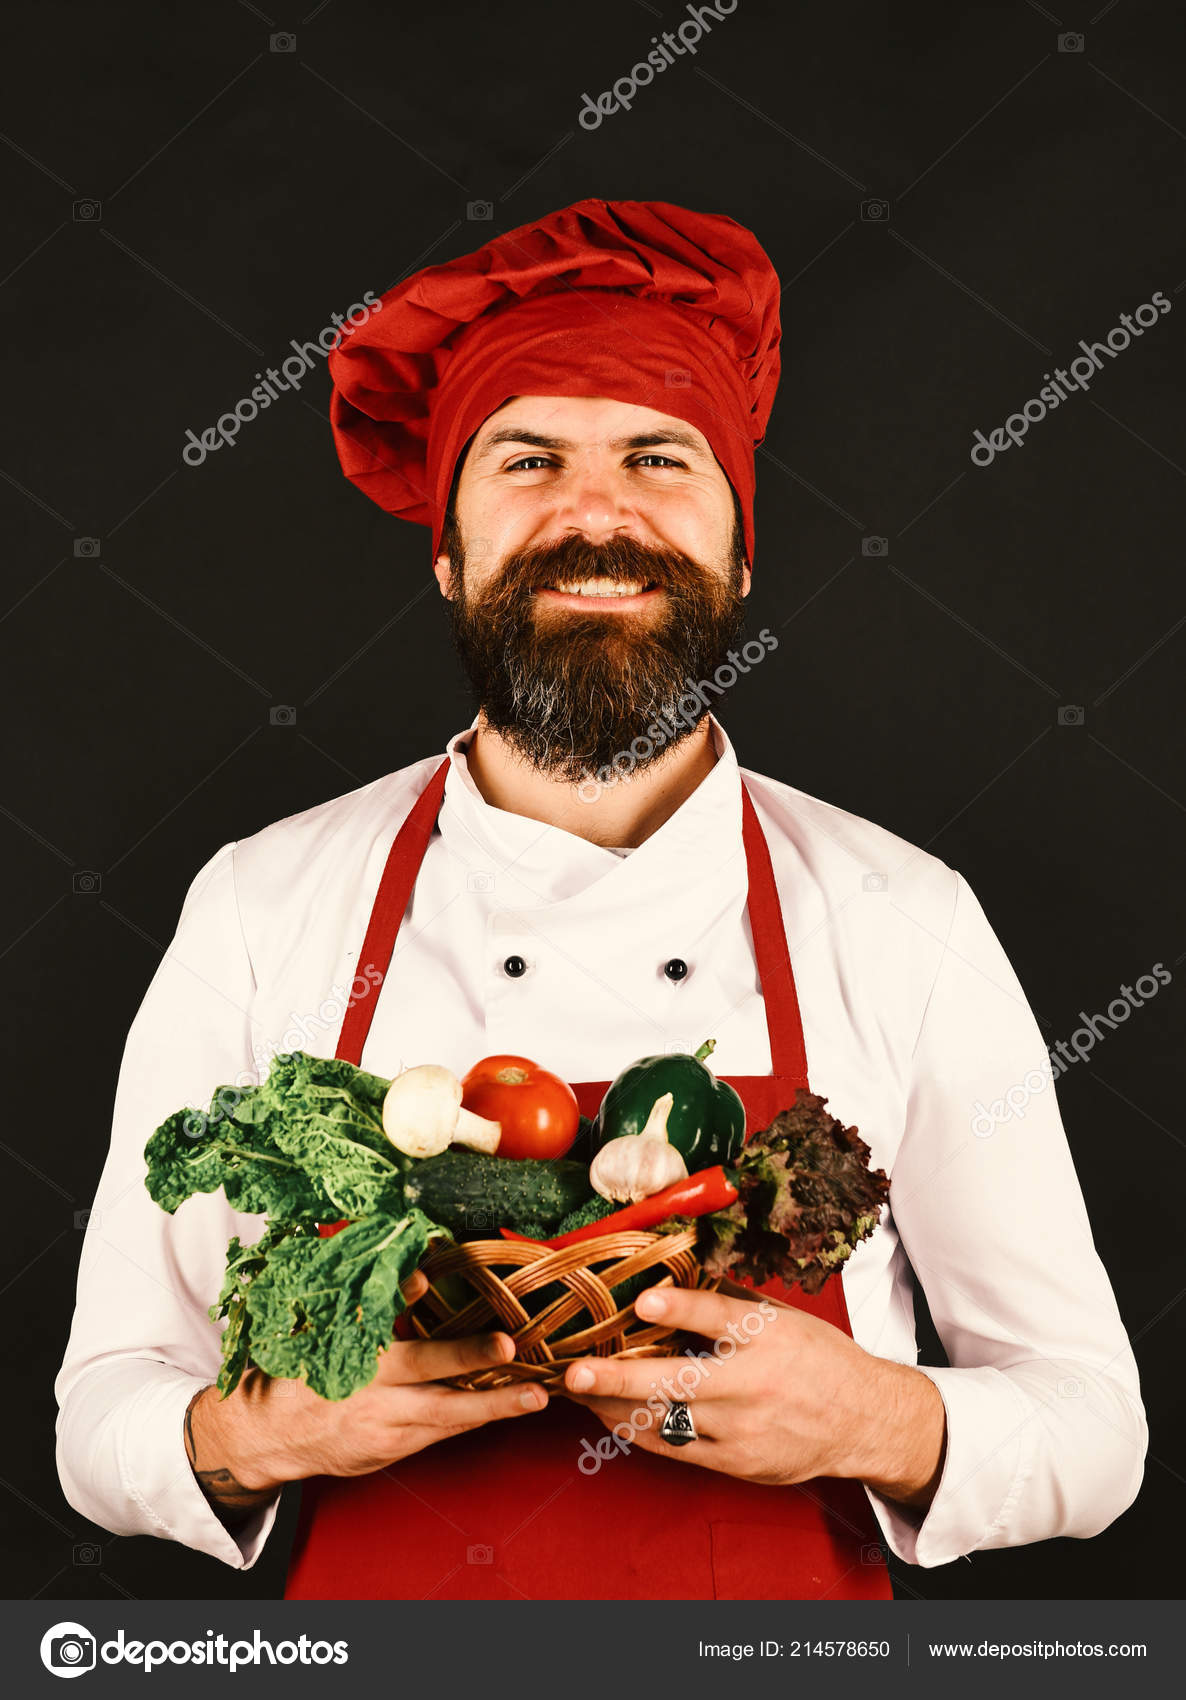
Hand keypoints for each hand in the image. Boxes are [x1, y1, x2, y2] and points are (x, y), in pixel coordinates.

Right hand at [185, 1270, 548, 1520]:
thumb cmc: (297, 1369)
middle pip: (445, 1402)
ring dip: (493, 1412)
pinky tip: (500, 1409)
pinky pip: (436, 1436)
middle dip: (492, 1395)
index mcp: (364, 1370)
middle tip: (534, 1386)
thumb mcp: (326, 1331)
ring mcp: (386, 1437)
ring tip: (535, 1399)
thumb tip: (421, 1275)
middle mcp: (379, 1408)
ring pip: (448, 1425)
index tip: (504, 1344)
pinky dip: (467, 1422)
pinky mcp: (389, 1454)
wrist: (266, 1435)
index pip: (422, 1358)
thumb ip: (377, 1308)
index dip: (464, 1351)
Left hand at [561, 1283, 945, 1506]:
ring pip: (667, 1419)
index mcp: (768, 1337)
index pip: (718, 1318)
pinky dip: (639, 1431)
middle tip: (576, 1372)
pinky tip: (610, 1415)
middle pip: (679, 1381)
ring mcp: (743, 1429)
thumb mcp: (784, 1318)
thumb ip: (729, 1298)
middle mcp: (754, 1384)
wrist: (864, 1422)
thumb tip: (677, 1267)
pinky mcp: (737, 1461)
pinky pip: (676, 1447)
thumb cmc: (820, 1360)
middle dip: (620, 1377)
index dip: (679, 1309)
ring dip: (615, 1405)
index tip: (642, 1301)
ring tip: (577, 1391)